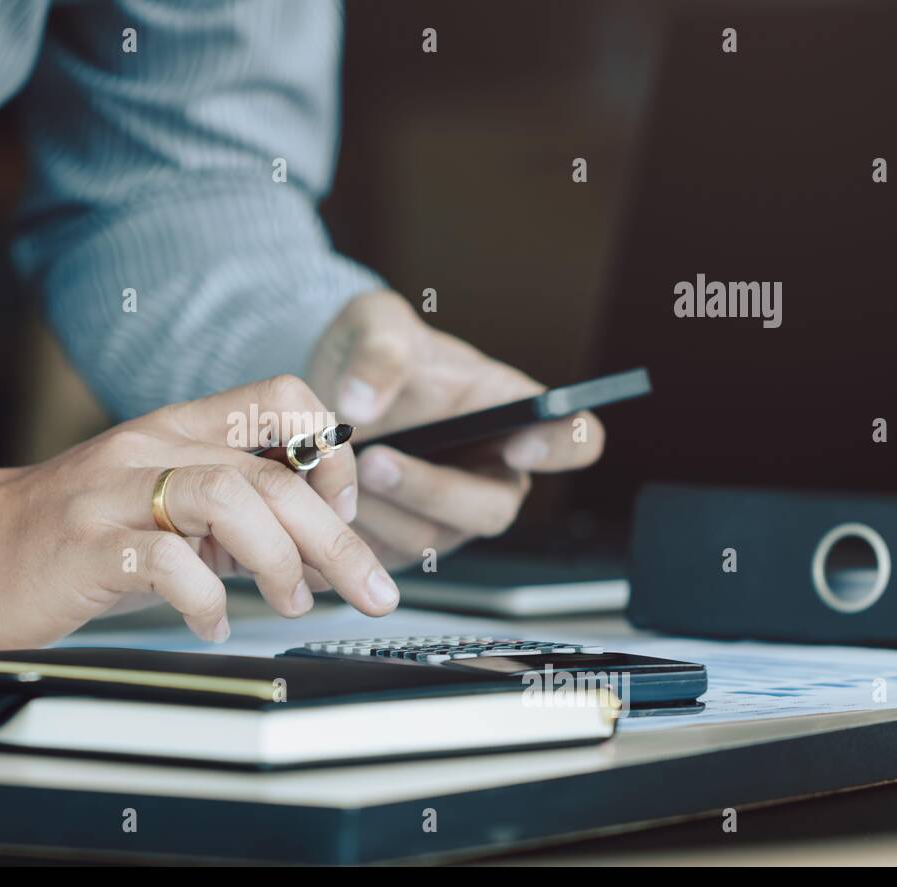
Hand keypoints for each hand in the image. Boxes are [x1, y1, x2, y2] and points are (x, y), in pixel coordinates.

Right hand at [0, 376, 398, 648]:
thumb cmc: (69, 531)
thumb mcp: (158, 500)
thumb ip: (227, 508)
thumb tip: (309, 544)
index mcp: (176, 428)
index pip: (282, 400)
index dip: (332, 454)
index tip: (345, 513)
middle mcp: (151, 447)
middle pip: (274, 472)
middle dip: (339, 538)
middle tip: (371, 588)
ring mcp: (116, 492)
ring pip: (232, 499)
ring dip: (282, 561)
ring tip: (292, 601)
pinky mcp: (85, 544)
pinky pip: (168, 562)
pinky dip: (208, 599)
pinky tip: (213, 622)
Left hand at [307, 290, 605, 569]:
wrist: (321, 387)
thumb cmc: (369, 350)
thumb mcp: (373, 324)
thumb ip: (378, 351)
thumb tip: (365, 402)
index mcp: (509, 412)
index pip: (574, 439)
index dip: (561, 449)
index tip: (518, 444)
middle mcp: (491, 469)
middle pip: (495, 508)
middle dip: (434, 490)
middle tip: (377, 462)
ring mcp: (450, 511)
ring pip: (436, 536)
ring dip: (385, 510)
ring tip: (339, 471)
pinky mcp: (404, 539)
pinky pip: (390, 553)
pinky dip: (357, 531)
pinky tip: (326, 498)